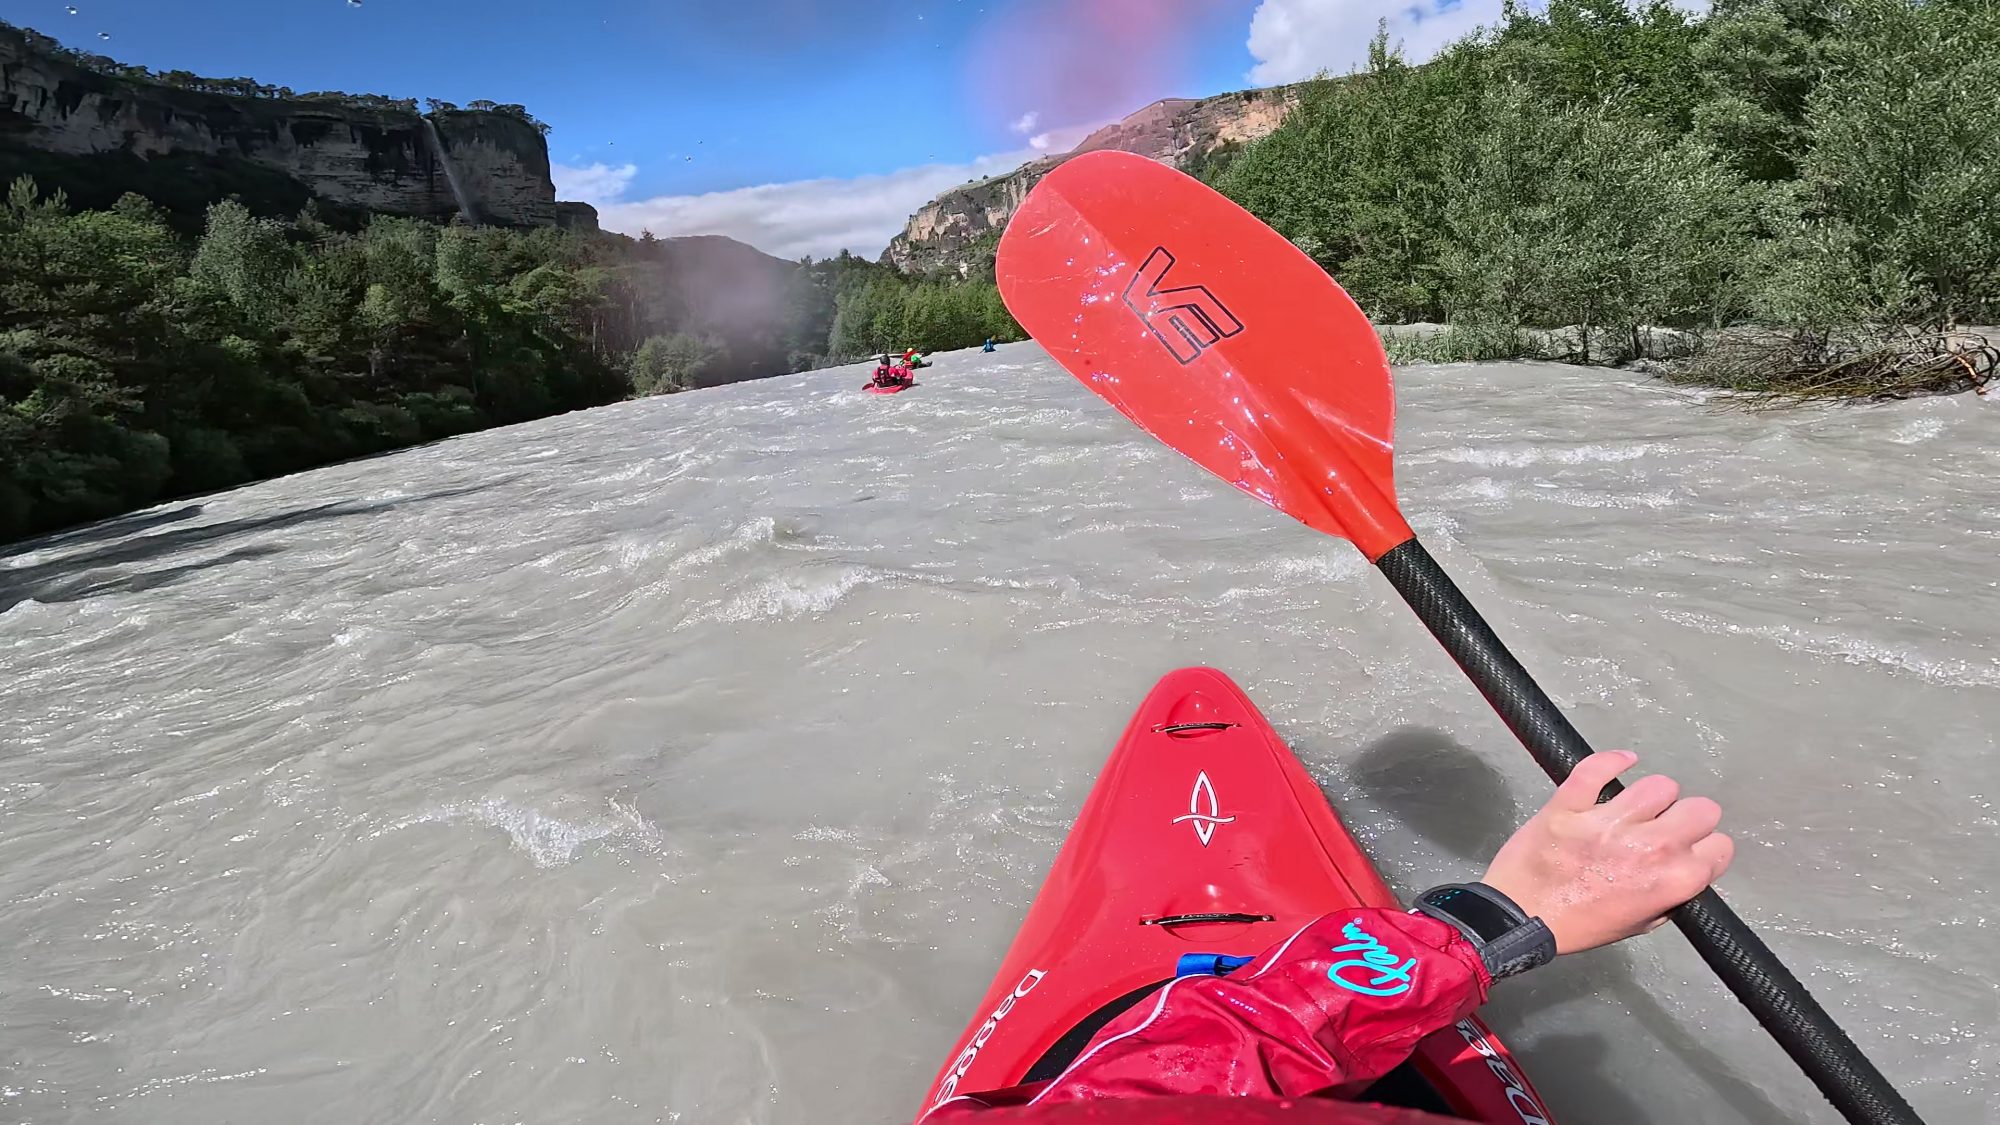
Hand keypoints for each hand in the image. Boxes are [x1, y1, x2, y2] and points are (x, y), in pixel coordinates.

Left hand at [1480, 750, 1733, 954]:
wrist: (1520, 917)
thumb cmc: (1580, 926)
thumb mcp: (1641, 924)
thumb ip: (1671, 895)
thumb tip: (1684, 869)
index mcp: (1671, 881)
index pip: (1720, 846)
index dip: (1706, 847)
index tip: (1691, 848)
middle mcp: (1650, 847)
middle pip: (1701, 809)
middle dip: (1689, 816)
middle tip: (1668, 825)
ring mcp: (1609, 821)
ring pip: (1659, 785)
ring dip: (1653, 795)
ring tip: (1639, 805)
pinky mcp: (1572, 802)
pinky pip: (1599, 767)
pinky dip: (1614, 760)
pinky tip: (1623, 761)